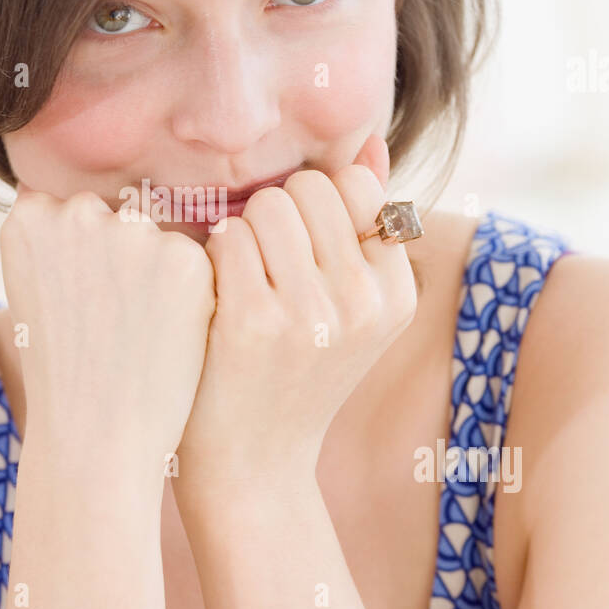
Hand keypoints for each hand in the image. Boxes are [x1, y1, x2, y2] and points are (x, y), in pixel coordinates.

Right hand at [0, 189, 214, 495]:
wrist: (95, 437)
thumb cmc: (65, 371)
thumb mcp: (34, 293)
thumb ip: (59, 241)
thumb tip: (105, 204)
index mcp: (30, 219)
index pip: (68, 209)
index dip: (80, 258)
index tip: (77, 301)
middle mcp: (78, 213)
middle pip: (117, 216)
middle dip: (120, 259)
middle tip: (109, 324)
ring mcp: (132, 233)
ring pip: (158, 238)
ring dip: (157, 275)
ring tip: (135, 335)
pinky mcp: (185, 259)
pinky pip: (193, 265)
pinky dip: (189, 298)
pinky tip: (165, 338)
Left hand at [172, 136, 418, 509]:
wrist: (250, 466)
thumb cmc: (290, 375)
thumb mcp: (348, 309)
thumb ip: (362, 226)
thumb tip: (371, 143)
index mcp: (396, 295)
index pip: (359, 188)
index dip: (317, 204)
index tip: (298, 248)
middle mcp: (364, 304)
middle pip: (310, 189)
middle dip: (275, 211)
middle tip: (262, 263)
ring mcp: (312, 315)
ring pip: (267, 206)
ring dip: (240, 230)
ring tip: (239, 278)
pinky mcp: (255, 323)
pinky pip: (228, 237)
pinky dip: (211, 256)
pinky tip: (213, 294)